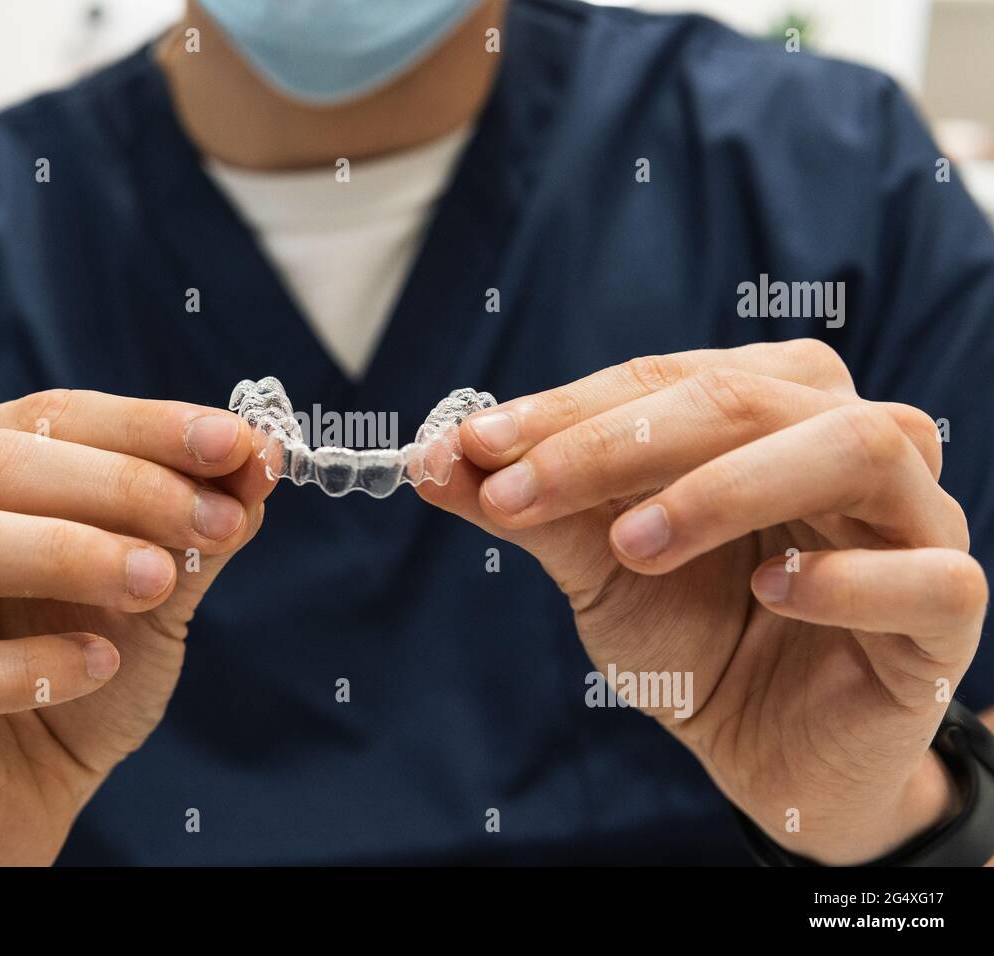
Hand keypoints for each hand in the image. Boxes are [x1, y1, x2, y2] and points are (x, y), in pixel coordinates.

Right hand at [0, 390, 272, 864]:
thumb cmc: (73, 679)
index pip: (43, 418)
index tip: (239, 445)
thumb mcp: (148, 595)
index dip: (145, 426)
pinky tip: (97, 667)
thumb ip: (189, 525)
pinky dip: (24, 665)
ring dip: (62, 552)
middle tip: (214, 521)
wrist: (13, 804)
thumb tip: (255, 456)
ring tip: (159, 584)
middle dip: (118, 486)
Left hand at [421, 340, 986, 863]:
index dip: (564, 409)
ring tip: (633, 542)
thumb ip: (532, 507)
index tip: (472, 447)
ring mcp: (911, 516)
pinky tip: (770, 594)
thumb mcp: (598, 567)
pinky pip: (928, 573)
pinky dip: (843, 578)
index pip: (664, 379)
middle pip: (747, 396)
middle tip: (521, 491)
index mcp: (765, 407)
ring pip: (855, 449)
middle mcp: (845, 437)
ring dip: (727, 488)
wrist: (764, 745)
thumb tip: (434, 457)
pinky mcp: (946, 606)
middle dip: (618, 440)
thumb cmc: (690, 633)